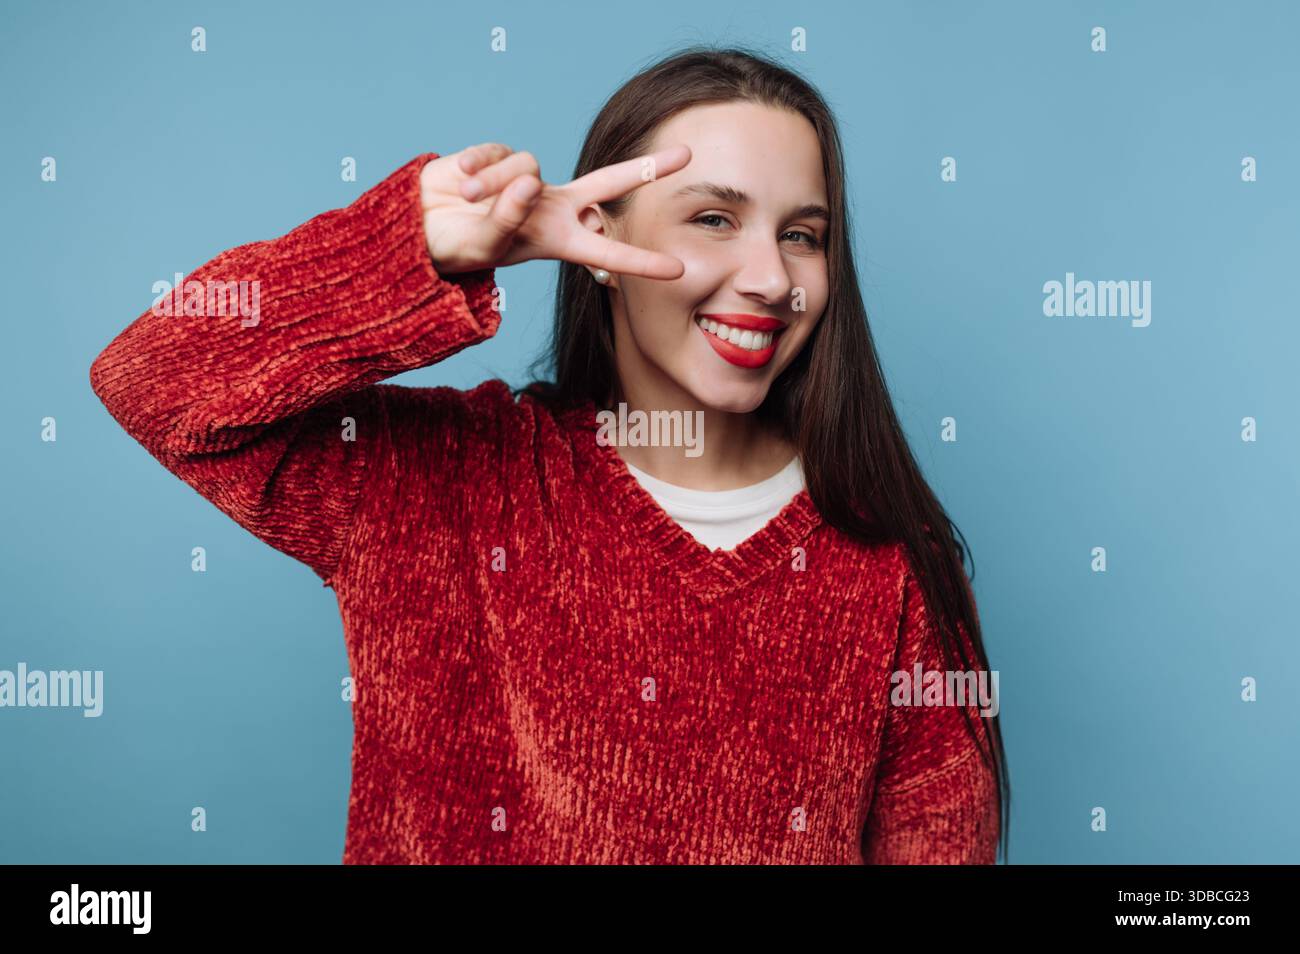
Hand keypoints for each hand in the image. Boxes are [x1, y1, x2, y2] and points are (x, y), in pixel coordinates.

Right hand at [419, 142, 688, 279]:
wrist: (418, 226)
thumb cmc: (456, 248)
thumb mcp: (483, 247)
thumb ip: (507, 219)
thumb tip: (529, 181)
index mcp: (556, 239)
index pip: (605, 251)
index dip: (640, 261)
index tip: (678, 271)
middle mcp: (551, 206)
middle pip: (609, 182)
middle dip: (647, 168)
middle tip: (688, 155)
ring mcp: (528, 179)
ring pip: (527, 170)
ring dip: (493, 187)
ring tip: (467, 202)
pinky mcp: (502, 155)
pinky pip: (497, 154)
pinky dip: (476, 170)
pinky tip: (460, 182)